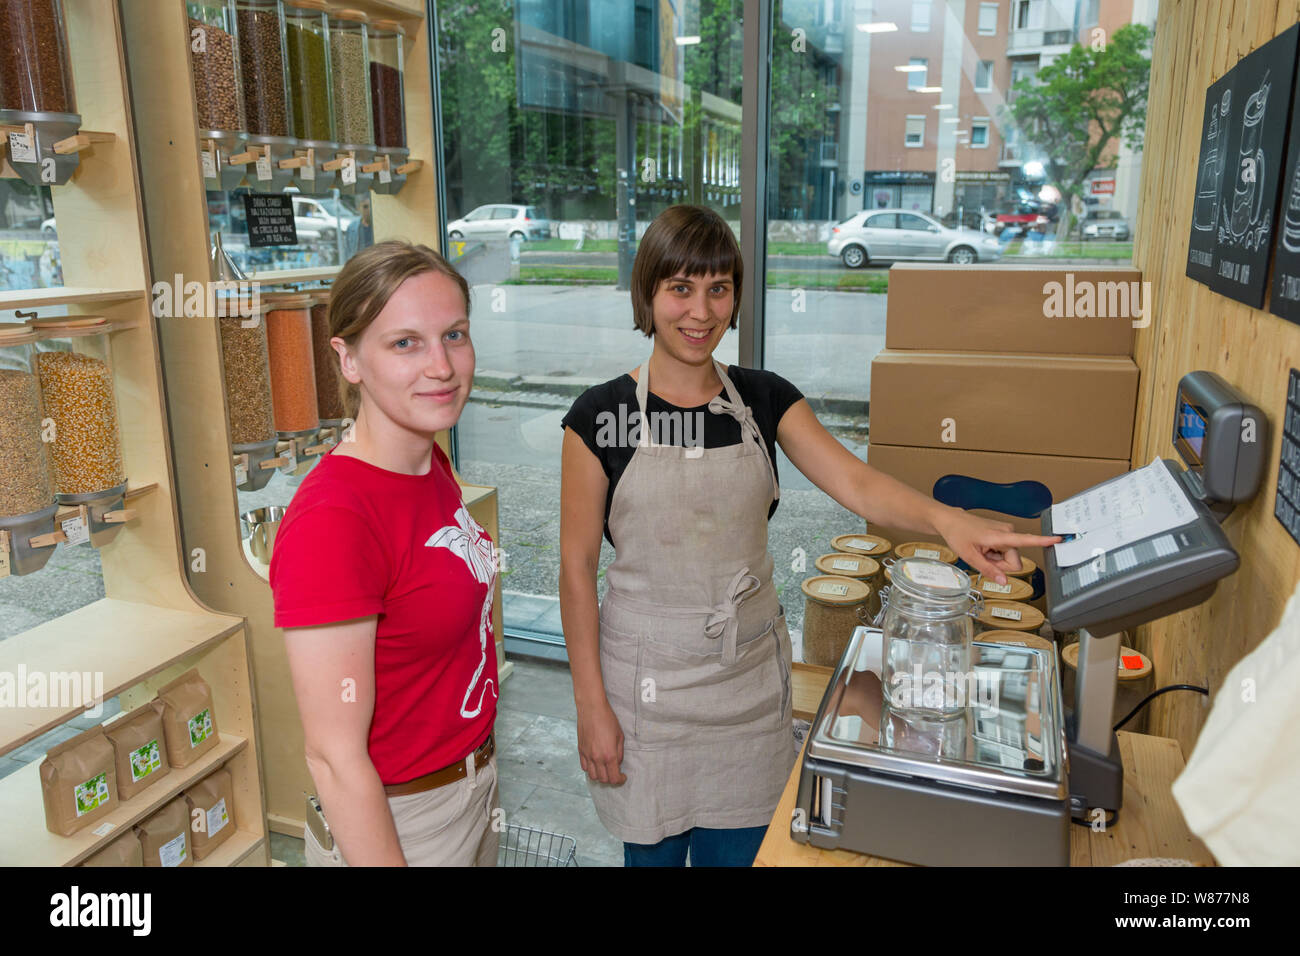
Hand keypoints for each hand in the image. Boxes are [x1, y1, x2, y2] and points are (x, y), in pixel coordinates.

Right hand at [577, 699, 625, 784]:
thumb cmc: (608, 720)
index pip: (614, 778)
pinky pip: (584, 767)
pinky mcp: (580, 750)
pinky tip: (595, 763)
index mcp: (609, 755)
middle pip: (603, 779)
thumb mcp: (620, 736)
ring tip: (605, 769)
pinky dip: (590, 769)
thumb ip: (619, 753)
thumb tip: (617, 763)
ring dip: (600, 776)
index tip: (623, 777)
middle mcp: (597, 758)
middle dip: (611, 779)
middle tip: (615, 773)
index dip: (620, 780)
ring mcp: (587, 755)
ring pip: (592, 776)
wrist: (592, 709)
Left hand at [933, 507, 1061, 584]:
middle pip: (1014, 561)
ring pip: (1010, 558)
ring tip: (982, 550)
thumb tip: (1004, 582)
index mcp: (1001, 536)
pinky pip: (1006, 552)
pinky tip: (984, 548)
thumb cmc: (958, 534)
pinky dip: (995, 554)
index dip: (1043, 541)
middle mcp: (1007, 532)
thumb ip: (989, 570)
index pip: (1027, 540)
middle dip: (1000, 565)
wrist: (951, 520)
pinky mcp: (1004, 533)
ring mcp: (1006, 532)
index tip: (1058, 539)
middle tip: (983, 557)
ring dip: (996, 559)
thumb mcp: (970, 556)